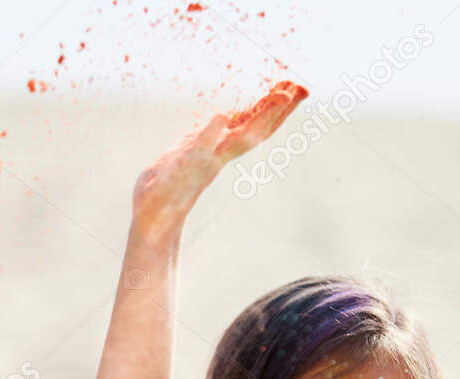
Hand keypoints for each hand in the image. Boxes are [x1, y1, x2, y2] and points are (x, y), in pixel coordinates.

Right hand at [132, 80, 307, 234]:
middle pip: (263, 125)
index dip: (273, 109)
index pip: (256, 126)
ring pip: (249, 125)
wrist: (155, 210)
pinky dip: (242, 114)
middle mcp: (226, 148)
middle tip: (303, 86)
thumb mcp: (187, 161)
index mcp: (225, 151)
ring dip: (268, 107)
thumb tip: (225, 114)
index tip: (290, 91)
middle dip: (283, 107)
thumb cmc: (170, 191)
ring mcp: (216, 148)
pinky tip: (246, 107)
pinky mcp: (203, 147)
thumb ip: (206, 137)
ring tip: (284, 88)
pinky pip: (229, 128)